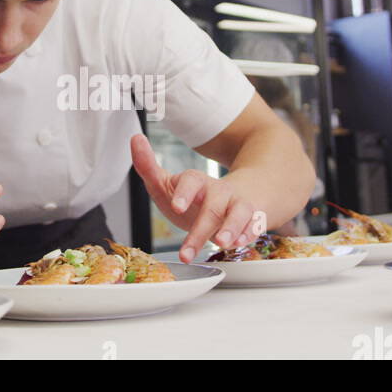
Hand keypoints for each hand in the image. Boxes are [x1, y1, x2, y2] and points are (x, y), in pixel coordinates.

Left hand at [130, 134, 262, 263]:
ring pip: (239, 212)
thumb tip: (135, 138)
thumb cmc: (198, 196)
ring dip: (231, 227)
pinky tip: (241, 242)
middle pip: (213, 206)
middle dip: (200, 230)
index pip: (192, 180)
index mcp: (197, 182)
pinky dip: (250, 233)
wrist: (238, 196)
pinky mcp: (254, 218)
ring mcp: (239, 204)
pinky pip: (256, 224)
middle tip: (186, 252)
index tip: (176, 206)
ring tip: (222, 242)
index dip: (184, 192)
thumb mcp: (168, 184)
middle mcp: (220, 191)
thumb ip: (148, 167)